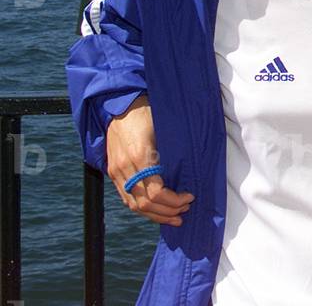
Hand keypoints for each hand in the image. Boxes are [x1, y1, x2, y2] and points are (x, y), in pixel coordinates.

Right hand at [106, 94, 193, 225]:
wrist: (122, 104)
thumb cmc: (148, 113)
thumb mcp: (164, 130)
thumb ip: (172, 154)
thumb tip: (190, 174)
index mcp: (140, 157)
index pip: (156, 192)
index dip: (174, 200)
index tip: (189, 197)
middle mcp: (125, 168)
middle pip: (144, 204)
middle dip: (167, 211)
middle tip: (185, 210)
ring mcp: (116, 171)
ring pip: (133, 205)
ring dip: (155, 214)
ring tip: (174, 216)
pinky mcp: (112, 172)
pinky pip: (126, 198)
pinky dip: (142, 207)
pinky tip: (156, 208)